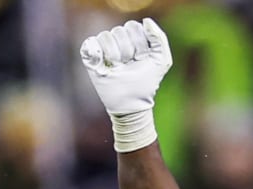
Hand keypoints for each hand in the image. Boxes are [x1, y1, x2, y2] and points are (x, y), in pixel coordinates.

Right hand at [79, 18, 171, 151]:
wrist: (131, 103)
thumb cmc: (147, 83)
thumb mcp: (162, 61)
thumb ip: (159, 38)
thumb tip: (146, 21)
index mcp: (134, 39)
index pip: (133, 27)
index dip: (139, 44)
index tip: (142, 59)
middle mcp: (118, 41)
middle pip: (120, 31)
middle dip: (128, 50)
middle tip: (129, 64)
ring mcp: (104, 48)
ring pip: (106, 36)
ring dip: (115, 54)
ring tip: (118, 67)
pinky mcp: (91, 56)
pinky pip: (91, 43)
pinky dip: (98, 54)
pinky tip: (105, 65)